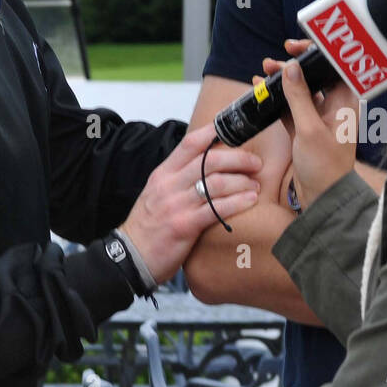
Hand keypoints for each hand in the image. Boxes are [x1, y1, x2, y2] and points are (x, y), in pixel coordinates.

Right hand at [121, 124, 261, 283]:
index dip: (214, 132)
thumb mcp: (157, 192)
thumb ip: (178, 177)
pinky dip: (238, 202)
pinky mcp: (185, 225)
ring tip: (255, 185)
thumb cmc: (148, 225)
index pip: (190, 143)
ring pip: (217, 183)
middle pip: (210, 160)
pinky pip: (217, 209)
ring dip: (242, 181)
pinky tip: (250, 200)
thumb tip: (205, 164)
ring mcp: (177, 204)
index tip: (235, 131)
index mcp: (164, 173)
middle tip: (255, 164)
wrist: (131, 256)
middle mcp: (170, 184)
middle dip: (238, 159)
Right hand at [275, 57, 358, 210]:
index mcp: (345, 102)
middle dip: (293, 65)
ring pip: (299, 89)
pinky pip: (289, 105)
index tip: (295, 48)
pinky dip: (276, 97)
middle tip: (273, 61)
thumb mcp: (309, 129)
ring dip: (282, 80)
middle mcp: (334, 106)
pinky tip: (261, 88)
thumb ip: (299, 96)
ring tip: (263, 71)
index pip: (334, 66)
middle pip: (314, 75)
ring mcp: (318, 116)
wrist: (322, 198)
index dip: (316, 53)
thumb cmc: (325, 166)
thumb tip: (290, 67)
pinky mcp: (304, 127)